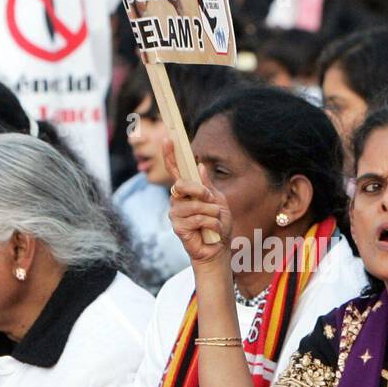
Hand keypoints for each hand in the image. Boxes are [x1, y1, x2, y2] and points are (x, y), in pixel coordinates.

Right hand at [163, 141, 231, 263]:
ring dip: (212, 214)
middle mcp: (177, 200)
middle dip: (201, 192)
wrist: (219, 249)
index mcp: (187, 191)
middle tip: (212, 202)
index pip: (176, 169)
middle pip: (182, 184)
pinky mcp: (178, 227)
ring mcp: (175, 214)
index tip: (168, 138)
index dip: (170, 154)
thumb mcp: (218, 201)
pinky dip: (212, 225)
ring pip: (195, 205)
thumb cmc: (217, 225)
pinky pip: (198, 219)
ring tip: (214, 223)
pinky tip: (212, 232)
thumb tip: (199, 166)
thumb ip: (208, 185)